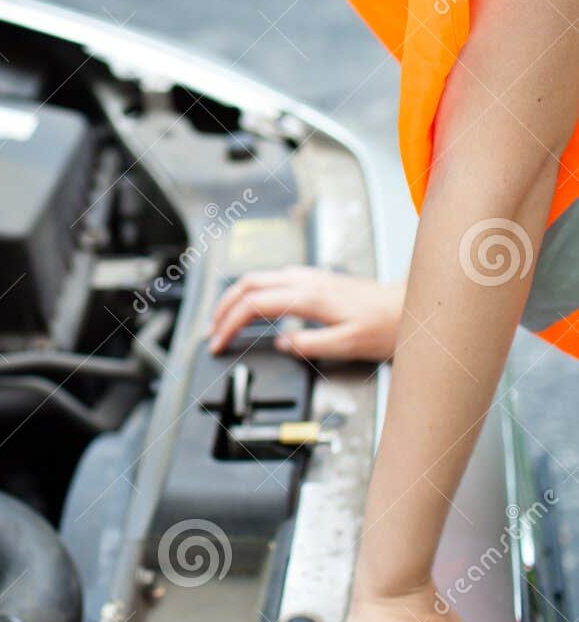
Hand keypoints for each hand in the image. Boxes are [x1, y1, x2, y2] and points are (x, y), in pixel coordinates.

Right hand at [206, 267, 403, 361]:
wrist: (410, 308)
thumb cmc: (386, 326)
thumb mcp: (349, 344)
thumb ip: (310, 344)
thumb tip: (281, 344)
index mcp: (309, 297)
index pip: (254, 305)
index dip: (229, 324)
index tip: (219, 342)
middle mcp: (306, 281)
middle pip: (248, 284)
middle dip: (222, 306)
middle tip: (212, 330)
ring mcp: (311, 277)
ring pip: (259, 278)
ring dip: (236, 297)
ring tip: (226, 320)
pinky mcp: (317, 280)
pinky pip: (274, 280)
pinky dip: (254, 293)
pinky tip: (256, 307)